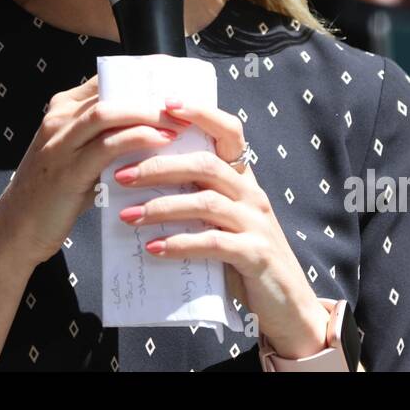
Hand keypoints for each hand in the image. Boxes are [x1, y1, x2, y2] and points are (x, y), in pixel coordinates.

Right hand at [0, 74, 188, 268]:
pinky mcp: (67, 170)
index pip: (107, 80)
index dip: (143, 77)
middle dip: (151, 92)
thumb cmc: (54, 196)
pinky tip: (161, 142)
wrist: (15, 230)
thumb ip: (105, 140)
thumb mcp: (78, 158)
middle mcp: (58, 118)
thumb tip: (154, 131)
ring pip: (109, 112)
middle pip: (111, 89)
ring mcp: (59, 143)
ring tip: (179, 122)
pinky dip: (138, 139)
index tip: (174, 80)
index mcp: (61, 110)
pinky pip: (107, 146)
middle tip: (186, 102)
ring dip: (149, 113)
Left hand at [111, 96, 330, 359]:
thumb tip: (138, 188)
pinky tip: (154, 249)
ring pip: (206, 202)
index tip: (164, 103)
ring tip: (128, 216)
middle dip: (159, 166)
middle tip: (121, 175)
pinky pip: (214, 243)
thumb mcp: (222, 222)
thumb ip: (194, 200)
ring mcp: (256, 223)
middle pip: (205, 164)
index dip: (201, 113)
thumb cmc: (244, 259)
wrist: (288, 305)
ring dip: (162, 207)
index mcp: (243, 179)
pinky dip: (181, 244)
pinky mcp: (256, 255)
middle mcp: (252, 194)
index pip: (229, 131)